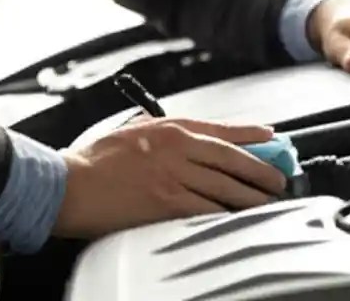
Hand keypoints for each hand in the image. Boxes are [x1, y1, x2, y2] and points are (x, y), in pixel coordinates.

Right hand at [51, 117, 286, 239]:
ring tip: (268, 202)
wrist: (70, 184)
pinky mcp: (168, 204)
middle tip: (279, 178)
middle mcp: (177, 149)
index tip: (271, 138)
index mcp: (169, 129)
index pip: (221, 129)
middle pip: (233, 159)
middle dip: (261, 169)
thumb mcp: (134, 130)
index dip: (251, 134)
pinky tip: (240, 219)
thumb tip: (191, 139)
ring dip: (252, 196)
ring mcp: (174, 177)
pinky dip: (227, 215)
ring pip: (226, 187)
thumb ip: (163, 132)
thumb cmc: (94, 160)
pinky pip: (208, 211)